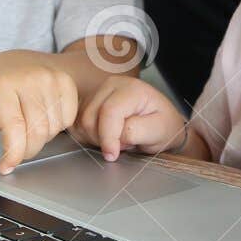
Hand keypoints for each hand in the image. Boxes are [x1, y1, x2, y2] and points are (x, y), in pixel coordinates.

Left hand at [0, 51, 79, 173]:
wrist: (17, 60)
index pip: (14, 129)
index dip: (12, 154)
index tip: (6, 166)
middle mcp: (28, 78)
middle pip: (36, 134)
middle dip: (25, 151)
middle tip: (15, 148)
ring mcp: (50, 79)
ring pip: (52, 130)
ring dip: (40, 138)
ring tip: (26, 126)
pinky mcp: (65, 82)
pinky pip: (66, 120)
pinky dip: (55, 126)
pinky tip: (41, 117)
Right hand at [70, 75, 187, 160]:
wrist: (161, 123)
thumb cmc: (163, 126)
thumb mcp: (159, 131)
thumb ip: (137, 132)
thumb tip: (116, 137)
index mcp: (132, 88)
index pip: (109, 112)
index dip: (107, 137)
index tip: (112, 155)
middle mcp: (112, 85)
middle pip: (90, 116)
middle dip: (102, 139)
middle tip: (121, 146)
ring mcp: (99, 91)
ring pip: (81, 120)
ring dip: (95, 138)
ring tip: (116, 140)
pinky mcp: (90, 101)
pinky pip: (77, 122)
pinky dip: (88, 135)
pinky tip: (105, 137)